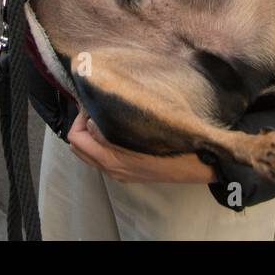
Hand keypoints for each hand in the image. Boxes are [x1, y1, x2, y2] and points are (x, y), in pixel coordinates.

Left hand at [65, 110, 216, 183]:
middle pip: (78, 148)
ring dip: (90, 135)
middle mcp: (111, 169)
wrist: (198, 162)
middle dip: (81, 125)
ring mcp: (120, 173)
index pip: (76, 137)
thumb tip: (90, 119)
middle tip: (96, 107)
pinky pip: (103, 158)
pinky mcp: (129, 173)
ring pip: (89, 154)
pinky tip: (117, 129)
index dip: (80, 116)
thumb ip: (109, 126)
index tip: (92, 101)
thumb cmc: (171, 140)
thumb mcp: (139, 128)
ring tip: (106, 116)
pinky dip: (101, 144)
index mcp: (111, 158)